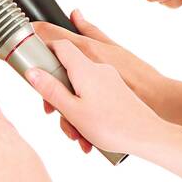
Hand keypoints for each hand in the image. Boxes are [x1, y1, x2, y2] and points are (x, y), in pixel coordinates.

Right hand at [25, 33, 163, 155]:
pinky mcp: (116, 91)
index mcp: (85, 69)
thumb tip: (32, 72)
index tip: (33, 61)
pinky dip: (86, 113)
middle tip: (53, 112)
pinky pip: (93, 97)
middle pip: (67, 72)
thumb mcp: (72, 111)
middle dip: (57, 94)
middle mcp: (98, 69)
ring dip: (72, 111)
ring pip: (80, 89)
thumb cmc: (113, 127)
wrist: (148, 136)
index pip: (60, 45)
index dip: (43, 50)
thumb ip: (50, 89)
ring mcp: (109, 80)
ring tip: (77, 134)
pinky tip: (88, 135)